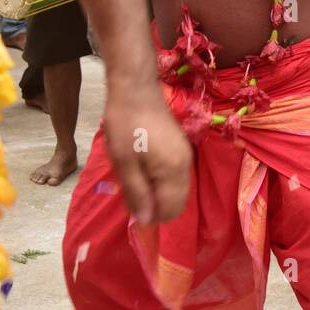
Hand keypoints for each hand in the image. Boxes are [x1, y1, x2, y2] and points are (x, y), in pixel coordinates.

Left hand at [101, 93, 190, 225]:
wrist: (135, 89)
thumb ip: (137, 193)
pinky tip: (143, 168)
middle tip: (131, 192)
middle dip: (156, 205)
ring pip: (177, 190)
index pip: (171, 210)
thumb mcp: (124, 162)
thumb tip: (146, 221)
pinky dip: (162, 181)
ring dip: (158, 193)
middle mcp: (186, 166)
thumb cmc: (126, 125)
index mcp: (174, 171)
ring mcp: (185, 155)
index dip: (152, 216)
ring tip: (135, 179)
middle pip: (178, 202)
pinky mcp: (181, 147)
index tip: (131, 206)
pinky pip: (175, 176)